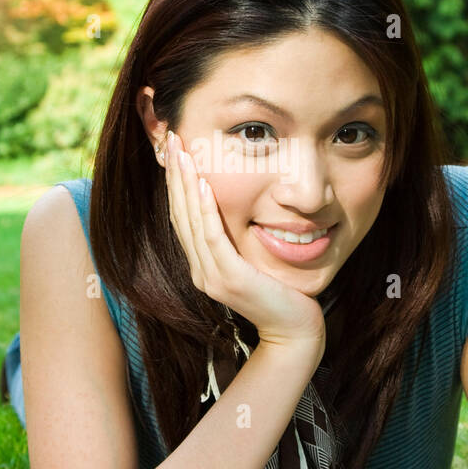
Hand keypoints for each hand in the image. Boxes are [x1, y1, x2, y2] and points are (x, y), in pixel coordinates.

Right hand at [164, 131, 325, 348]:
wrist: (295, 330)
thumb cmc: (282, 294)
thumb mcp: (254, 260)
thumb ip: (239, 240)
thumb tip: (238, 209)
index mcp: (203, 265)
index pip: (183, 216)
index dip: (177, 182)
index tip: (176, 150)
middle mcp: (201, 270)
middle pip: (180, 214)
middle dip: (176, 174)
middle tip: (172, 138)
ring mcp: (212, 276)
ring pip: (191, 221)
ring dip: (185, 184)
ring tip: (182, 152)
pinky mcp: (230, 280)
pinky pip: (213, 238)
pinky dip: (206, 210)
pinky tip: (204, 185)